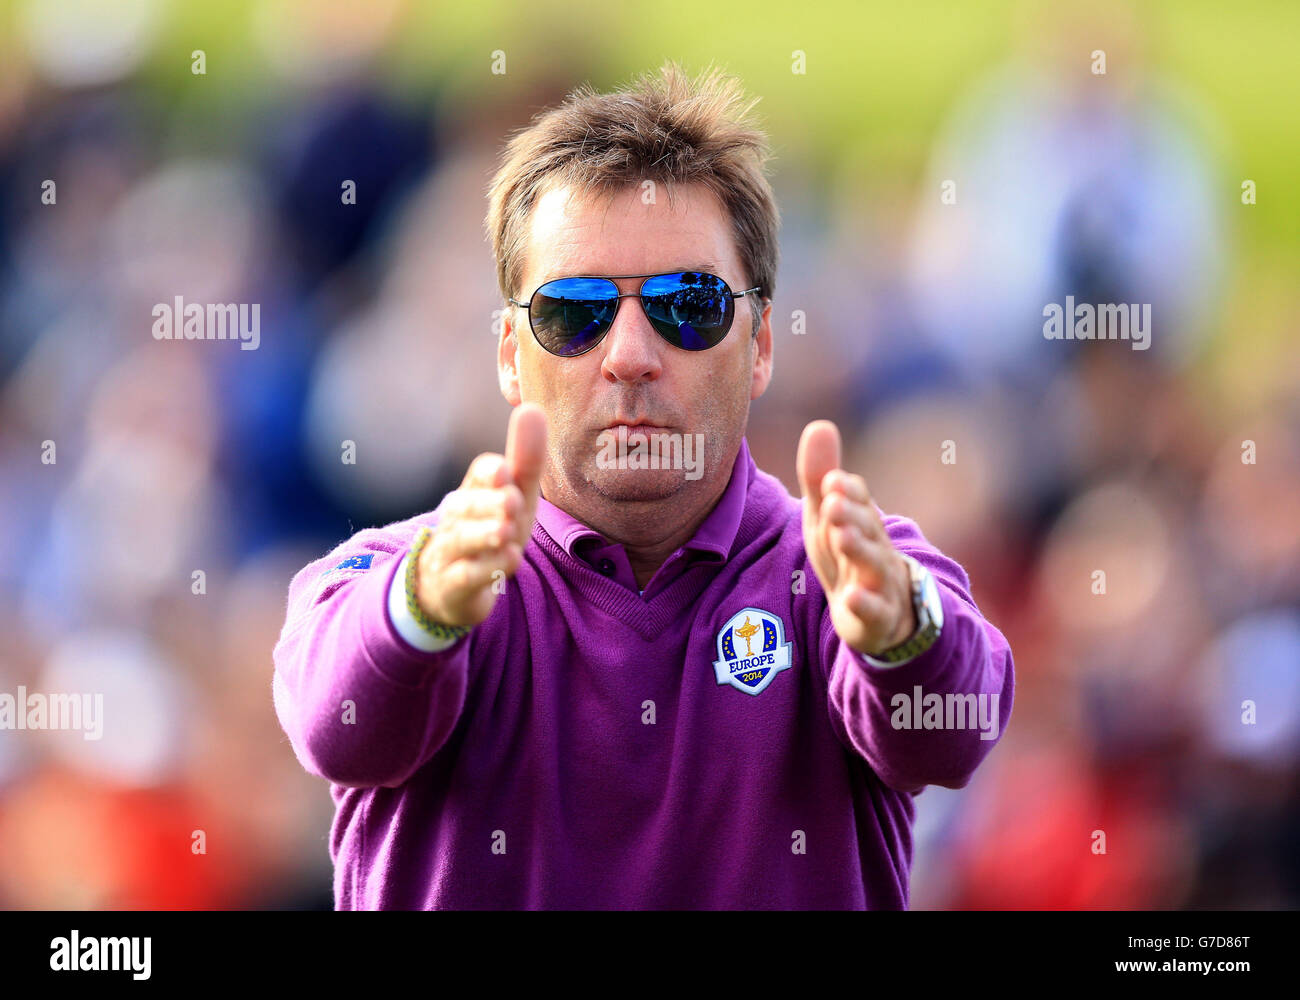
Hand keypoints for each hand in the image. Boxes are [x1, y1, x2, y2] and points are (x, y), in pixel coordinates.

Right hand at [415, 403, 546, 627]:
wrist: (448, 586)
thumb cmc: (487, 531)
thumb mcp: (513, 497)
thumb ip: (525, 460)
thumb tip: (532, 408)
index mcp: (475, 491)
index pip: (478, 474)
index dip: (488, 473)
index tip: (502, 471)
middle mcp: (457, 517)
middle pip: (467, 505)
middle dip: (488, 503)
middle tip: (511, 501)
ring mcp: (451, 551)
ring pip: (463, 539)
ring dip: (485, 534)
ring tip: (508, 531)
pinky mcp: (452, 584)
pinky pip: (465, 576)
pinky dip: (486, 569)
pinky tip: (509, 561)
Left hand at [796, 420, 914, 656]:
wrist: (883, 613)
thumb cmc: (849, 555)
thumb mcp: (828, 517)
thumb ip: (820, 476)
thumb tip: (820, 424)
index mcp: (863, 522)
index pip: (858, 502)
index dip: (846, 491)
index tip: (831, 479)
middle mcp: (875, 548)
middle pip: (866, 529)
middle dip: (851, 514)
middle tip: (833, 500)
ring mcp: (879, 583)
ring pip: (873, 564)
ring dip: (858, 549)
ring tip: (840, 536)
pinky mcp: (876, 617)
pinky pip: (874, 611)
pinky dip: (864, 605)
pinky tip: (850, 598)